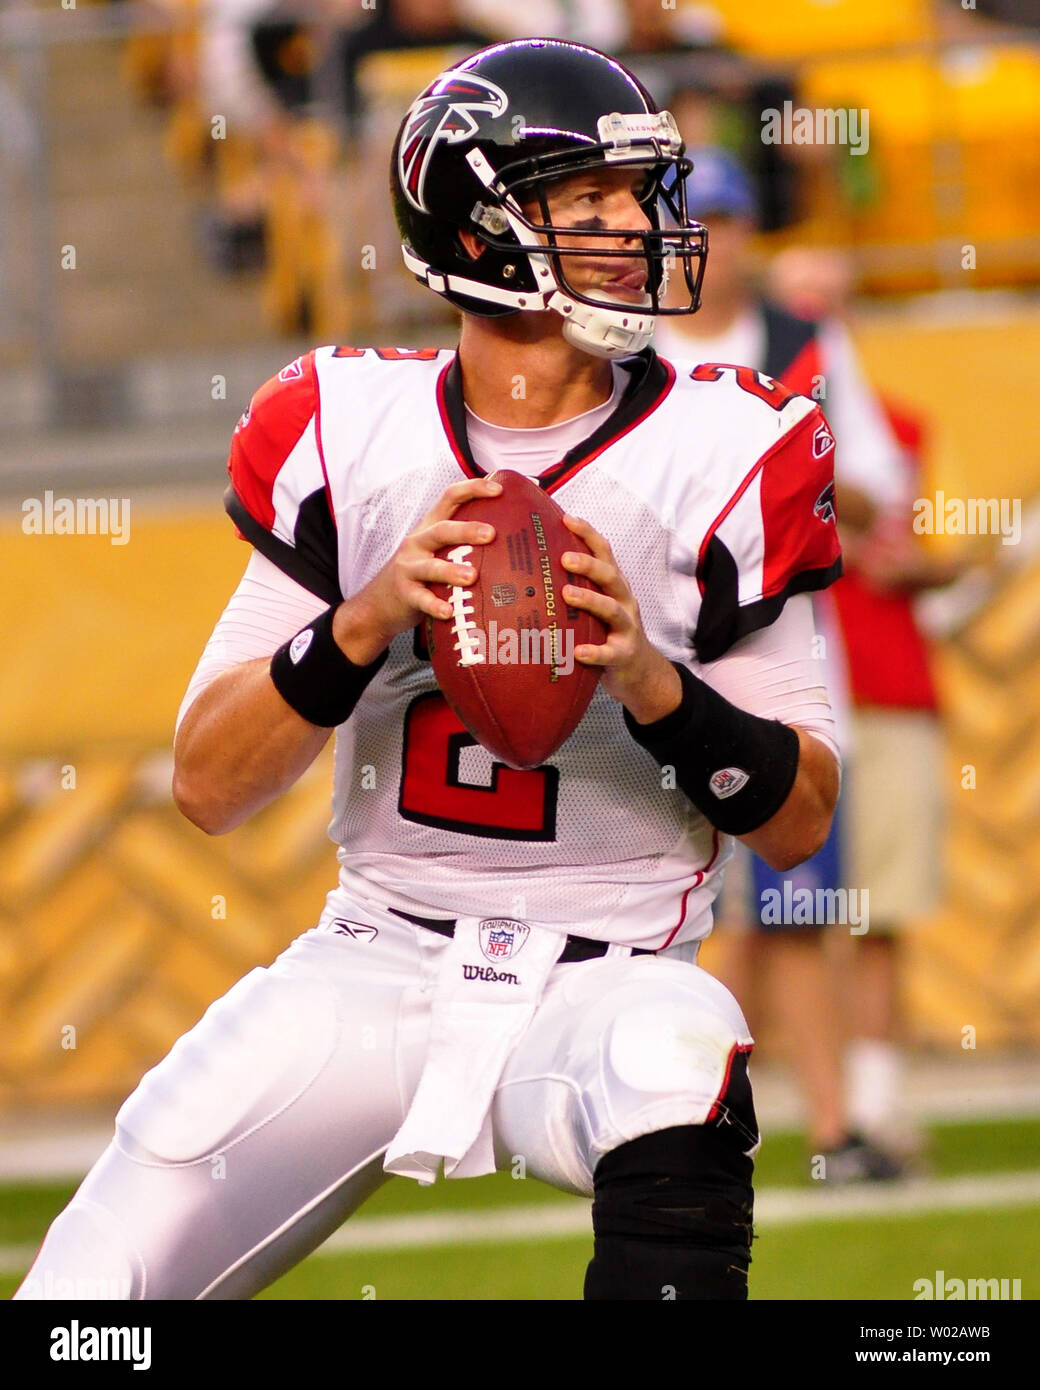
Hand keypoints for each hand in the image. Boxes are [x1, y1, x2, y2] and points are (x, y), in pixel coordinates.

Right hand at [334, 477, 501, 663]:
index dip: (472, 489)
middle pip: (441, 530)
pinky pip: (420, 599)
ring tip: (471, 577)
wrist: (380, 602)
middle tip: (491, 534)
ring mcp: (409, 568)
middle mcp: (418, 542)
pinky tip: (448, 611)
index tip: (498, 489)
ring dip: (451, 571)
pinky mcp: (404, 593)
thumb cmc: (421, 575)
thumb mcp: (437, 551)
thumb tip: (511, 542)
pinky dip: (434, 605)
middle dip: (466, 530)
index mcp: (430, 528)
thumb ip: (462, 544)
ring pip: (430, 566)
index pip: (449, 498)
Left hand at [560, 513, 681, 723]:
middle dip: (589, 564)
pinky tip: (579, 652)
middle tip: (564, 558)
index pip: (604, 552)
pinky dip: (595, 652)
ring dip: (590, 600)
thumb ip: (573, 587)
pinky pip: (610, 653)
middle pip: (610, 576)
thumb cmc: (606, 632)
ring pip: (612, 610)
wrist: (639, 671)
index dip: (587, 533)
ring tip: (567, 594)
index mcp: (613, 586)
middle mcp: (623, 601)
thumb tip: (528, 570)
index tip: (566, 518)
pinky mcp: (625, 655)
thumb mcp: (595, 606)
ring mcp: (627, 628)